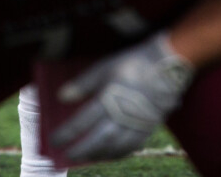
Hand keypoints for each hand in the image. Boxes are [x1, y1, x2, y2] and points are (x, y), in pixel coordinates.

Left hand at [50, 32, 193, 162]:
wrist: (166, 66)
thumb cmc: (132, 64)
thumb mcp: (105, 68)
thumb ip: (83, 84)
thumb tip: (61, 97)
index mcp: (109, 99)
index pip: (82, 122)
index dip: (66, 133)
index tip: (54, 140)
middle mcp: (122, 116)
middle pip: (97, 140)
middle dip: (81, 150)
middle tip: (67, 156)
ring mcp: (136, 124)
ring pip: (115, 147)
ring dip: (99, 154)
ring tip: (87, 156)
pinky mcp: (148, 128)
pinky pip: (131, 146)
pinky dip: (118, 153)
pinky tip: (110, 153)